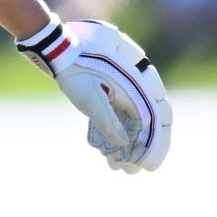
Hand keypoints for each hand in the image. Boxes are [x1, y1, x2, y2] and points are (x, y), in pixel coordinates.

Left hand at [17, 15, 171, 171]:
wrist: (59, 48)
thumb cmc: (75, 71)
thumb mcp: (89, 99)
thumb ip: (107, 121)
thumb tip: (123, 142)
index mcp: (137, 86)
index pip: (157, 120)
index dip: (155, 145)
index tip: (148, 166)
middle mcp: (139, 85)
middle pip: (153, 121)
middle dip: (144, 147)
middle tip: (132, 169)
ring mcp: (128, 87)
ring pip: (139, 119)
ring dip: (132, 142)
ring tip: (118, 166)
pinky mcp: (116, 91)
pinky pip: (125, 113)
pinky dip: (120, 131)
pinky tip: (108, 150)